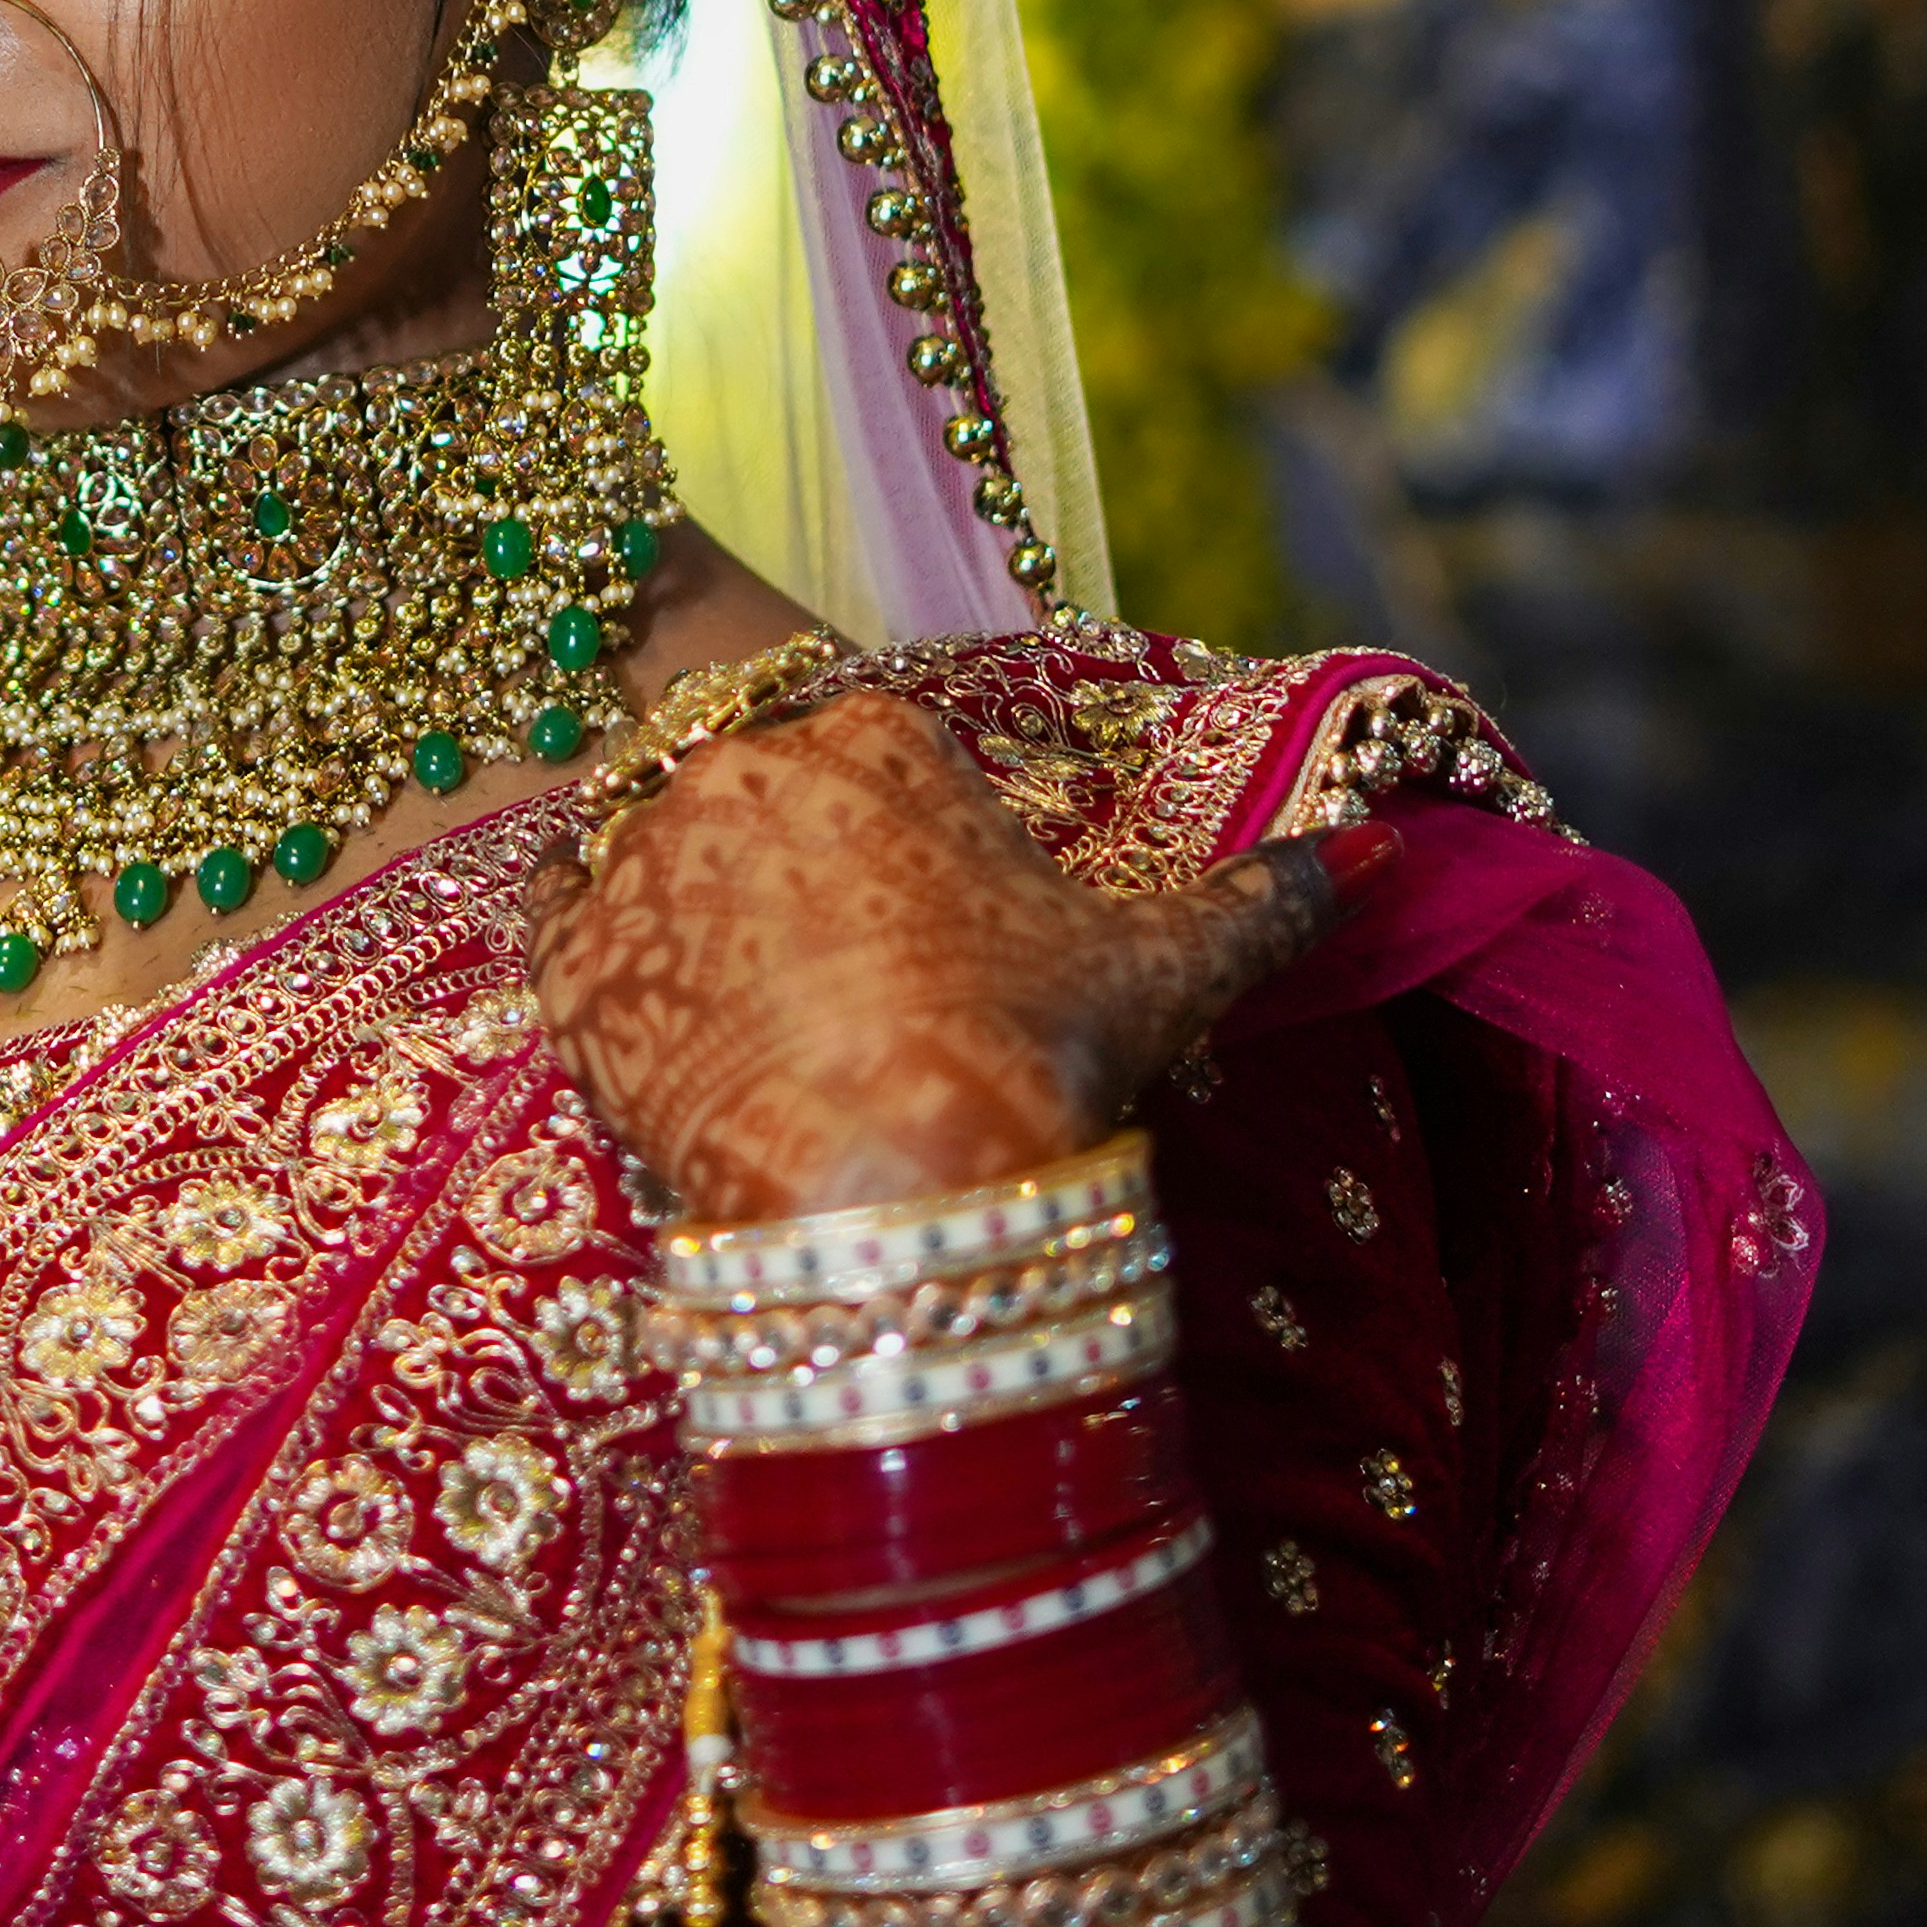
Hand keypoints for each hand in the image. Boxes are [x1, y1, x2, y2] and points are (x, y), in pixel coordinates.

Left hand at [524, 691, 1373, 1221]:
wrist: (903, 1191)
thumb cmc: (1038, 1064)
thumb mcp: (1168, 965)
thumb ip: (1270, 890)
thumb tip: (1379, 852)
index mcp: (880, 735)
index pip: (871, 760)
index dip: (897, 856)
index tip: (918, 941)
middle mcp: (744, 764)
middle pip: (753, 799)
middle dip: (787, 878)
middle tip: (839, 995)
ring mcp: (643, 857)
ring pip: (648, 849)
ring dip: (686, 911)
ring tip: (749, 1017)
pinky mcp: (567, 958)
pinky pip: (547, 916)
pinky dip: (583, 946)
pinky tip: (637, 1001)